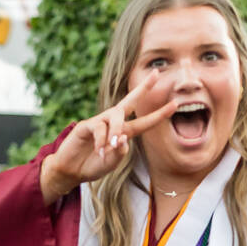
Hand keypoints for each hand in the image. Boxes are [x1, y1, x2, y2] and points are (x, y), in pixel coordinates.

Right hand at [38, 79, 179, 203]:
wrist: (71, 171)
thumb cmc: (93, 165)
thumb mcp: (112, 163)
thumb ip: (121, 152)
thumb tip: (124, 138)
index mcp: (124, 133)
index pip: (144, 121)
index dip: (159, 114)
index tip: (175, 104)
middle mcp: (113, 123)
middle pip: (130, 101)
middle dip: (144, 88)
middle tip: (156, 74)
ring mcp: (99, 122)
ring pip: (115, 116)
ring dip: (116, 131)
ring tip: (111, 147)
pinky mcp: (86, 125)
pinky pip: (98, 128)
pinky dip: (101, 141)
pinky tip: (99, 151)